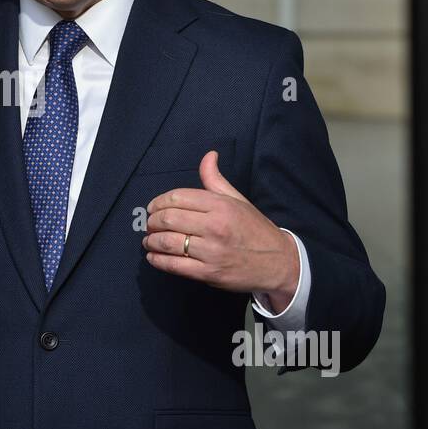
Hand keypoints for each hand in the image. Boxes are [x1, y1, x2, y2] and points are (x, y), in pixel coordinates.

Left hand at [142, 150, 297, 303]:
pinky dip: (157, 261)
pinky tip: (153, 257)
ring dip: (151, 241)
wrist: (278, 262)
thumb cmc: (255, 229)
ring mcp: (211, 251)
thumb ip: (216, 180)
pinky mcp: (209, 273)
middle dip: (152, 221)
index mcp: (220, 206)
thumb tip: (208, 155)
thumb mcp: (237, 200)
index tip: (152, 208)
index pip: (177, 197)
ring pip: (168, 242)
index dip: (158, 202)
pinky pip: (174, 265)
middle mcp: (215, 226)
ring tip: (149, 240)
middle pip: (168, 219)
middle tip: (149, 224)